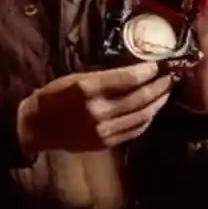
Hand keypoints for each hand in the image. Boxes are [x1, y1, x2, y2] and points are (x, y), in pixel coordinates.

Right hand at [17, 62, 172, 154]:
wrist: (37, 126)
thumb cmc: (54, 96)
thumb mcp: (77, 77)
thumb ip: (106, 77)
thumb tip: (136, 72)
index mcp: (89, 88)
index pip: (129, 78)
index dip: (149, 71)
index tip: (160, 65)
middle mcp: (98, 110)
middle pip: (140, 97)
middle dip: (159, 86)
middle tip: (170, 77)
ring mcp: (103, 130)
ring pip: (142, 115)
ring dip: (157, 103)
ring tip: (165, 93)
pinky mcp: (105, 143)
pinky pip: (134, 131)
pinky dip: (146, 120)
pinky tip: (151, 111)